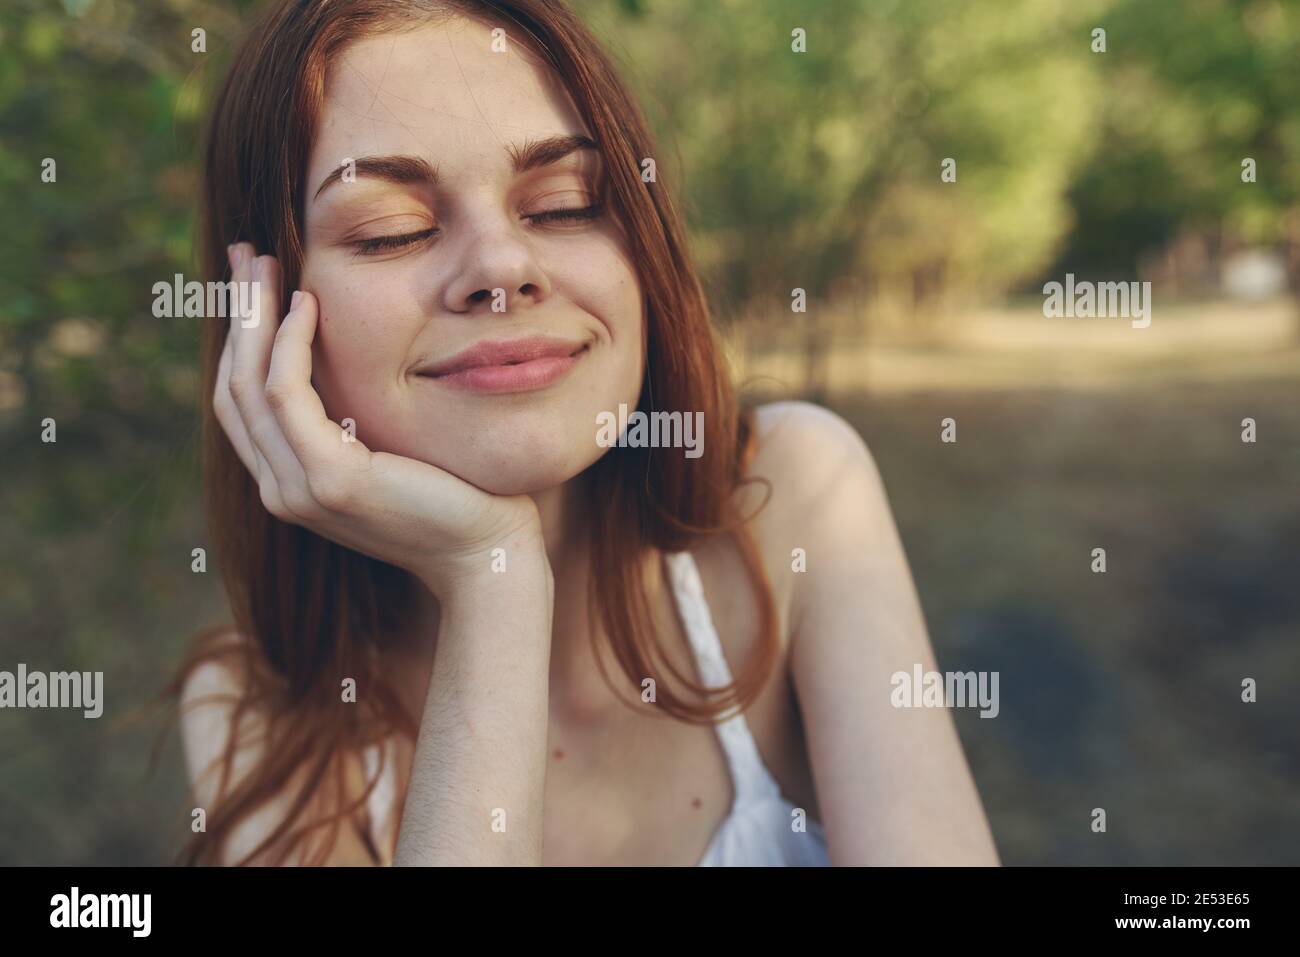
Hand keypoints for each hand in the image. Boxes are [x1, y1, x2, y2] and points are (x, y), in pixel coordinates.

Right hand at [214, 243, 547, 597]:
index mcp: (290, 483)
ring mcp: (299, 489)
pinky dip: (290, 344)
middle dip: (236, 316)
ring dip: (253, 316)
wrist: (484, 553)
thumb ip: (352, 424)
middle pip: (233, 388)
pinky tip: (305, 304)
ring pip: (249, 385)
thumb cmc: (453, 498)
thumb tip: (341, 365)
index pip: (242, 402)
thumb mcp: (388, 453)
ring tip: (265, 263)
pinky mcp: (329, 479)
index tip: (251, 281)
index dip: (239, 338)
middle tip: (244, 255)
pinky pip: (288, 394)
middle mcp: (281, 490)